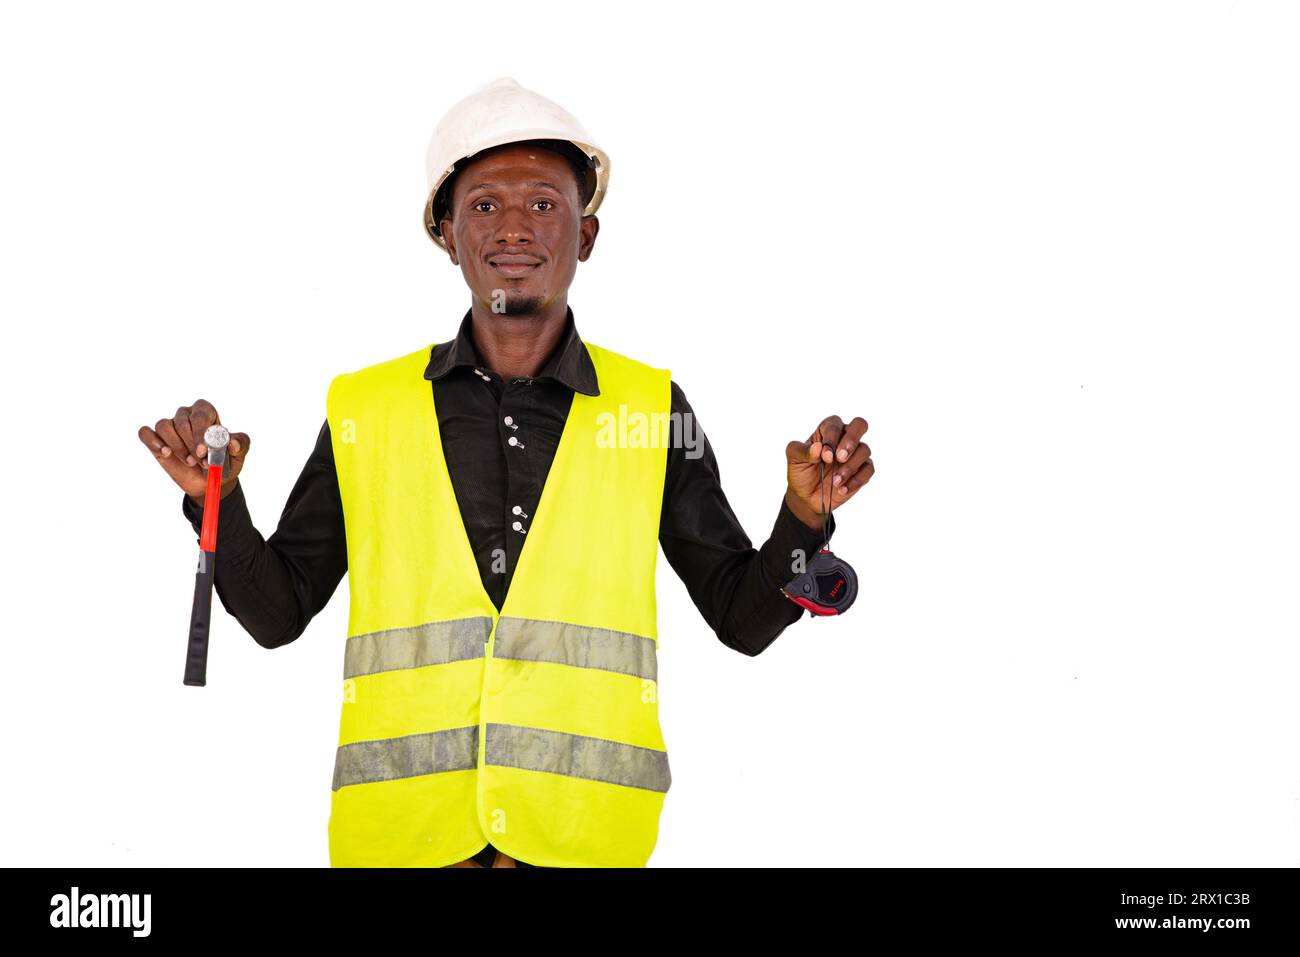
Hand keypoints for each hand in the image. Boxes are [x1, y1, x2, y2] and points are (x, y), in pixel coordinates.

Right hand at [138, 399, 249, 502]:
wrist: (209, 481)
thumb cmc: (224, 463)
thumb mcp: (238, 455)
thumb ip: (241, 444)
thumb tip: (232, 443)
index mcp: (207, 413)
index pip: (200, 414)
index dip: (200, 432)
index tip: (203, 451)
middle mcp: (187, 416)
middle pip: (181, 421)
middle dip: (191, 445)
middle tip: (201, 462)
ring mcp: (171, 427)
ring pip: (164, 426)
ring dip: (177, 447)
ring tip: (189, 461)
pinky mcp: (156, 439)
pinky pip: (145, 433)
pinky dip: (153, 442)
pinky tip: (165, 453)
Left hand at [784, 415, 873, 529]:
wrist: (806, 496)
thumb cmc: (801, 472)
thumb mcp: (794, 459)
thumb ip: (802, 450)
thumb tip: (819, 447)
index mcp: (827, 430)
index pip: (835, 424)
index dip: (832, 439)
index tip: (825, 456)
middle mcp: (844, 438)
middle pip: (859, 425)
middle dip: (851, 440)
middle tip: (840, 458)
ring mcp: (855, 454)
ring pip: (864, 450)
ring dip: (850, 467)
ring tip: (835, 482)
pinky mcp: (862, 470)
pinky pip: (868, 470)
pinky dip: (856, 480)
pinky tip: (842, 489)